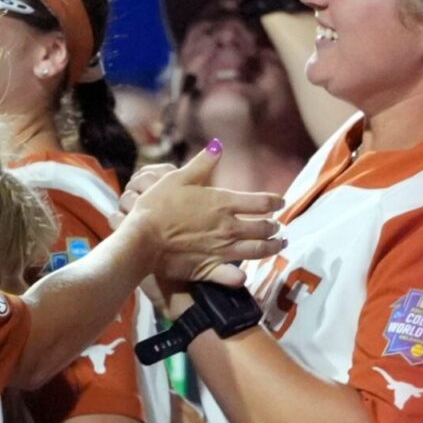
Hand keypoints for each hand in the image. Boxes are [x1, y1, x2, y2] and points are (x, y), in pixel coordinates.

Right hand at [120, 143, 284, 282]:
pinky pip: (234, 276)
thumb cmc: (157, 205)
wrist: (142, 238)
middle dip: (274, 226)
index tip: (280, 202)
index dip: (275, 201)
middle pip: (264, 228)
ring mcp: (222, 249)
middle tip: (277, 227)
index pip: (262, 202)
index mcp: (223, 203)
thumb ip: (202, 163)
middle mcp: (229, 227)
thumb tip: (218, 145)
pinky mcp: (210, 268)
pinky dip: (243, 276)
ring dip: (272, 248)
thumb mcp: (177, 178)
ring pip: (258, 251)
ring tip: (277, 246)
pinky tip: (246, 275)